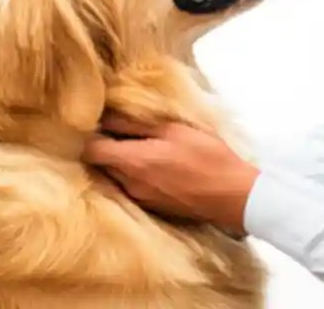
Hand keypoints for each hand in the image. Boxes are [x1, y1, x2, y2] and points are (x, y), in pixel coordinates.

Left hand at [82, 113, 259, 235]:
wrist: (233, 196)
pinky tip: (156, 163)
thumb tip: (108, 117)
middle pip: (102, 163)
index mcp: (133, 162)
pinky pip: (132, 186)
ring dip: (122, 160)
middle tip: (123, 128)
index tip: (99, 122)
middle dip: (107, 145)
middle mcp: (130, 184)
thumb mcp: (174, 130)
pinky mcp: (152, 206)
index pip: (91, 151)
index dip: (90, 134)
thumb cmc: (207, 157)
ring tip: (142, 144)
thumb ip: (138, 124)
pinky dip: (135, 173)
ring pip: (117, 175)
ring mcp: (140, 198)